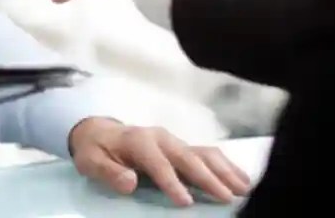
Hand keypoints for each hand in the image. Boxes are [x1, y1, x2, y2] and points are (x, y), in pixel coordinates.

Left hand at [68, 118, 252, 205]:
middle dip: (207, 178)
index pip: (158, 163)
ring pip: (204, 154)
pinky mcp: (182, 146)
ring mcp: (174, 141)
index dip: (172, 182)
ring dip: (224, 171)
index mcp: (138, 140)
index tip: (186, 202)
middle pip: (187, 157)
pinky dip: (226, 165)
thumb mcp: (91, 161)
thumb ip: (109, 172)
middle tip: (226, 197)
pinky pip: (208, 154)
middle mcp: (160, 137)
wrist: (99, 132)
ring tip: (244, 189)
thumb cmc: (96, 150)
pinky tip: (242, 179)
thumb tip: (129, 181)